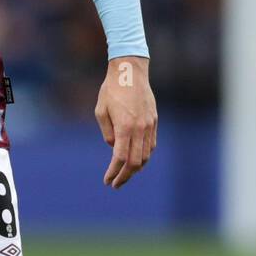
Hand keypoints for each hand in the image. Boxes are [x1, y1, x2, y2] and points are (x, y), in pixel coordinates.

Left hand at [94, 57, 156, 189]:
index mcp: (125, 126)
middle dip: (125, 176)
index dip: (114, 172)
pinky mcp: (154, 121)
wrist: (130, 71)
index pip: (120, 158)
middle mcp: (140, 128)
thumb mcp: (101, 111)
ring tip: (125, 175)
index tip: (107, 180)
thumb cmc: (111, 90)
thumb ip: (108, 132)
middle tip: (115, 184)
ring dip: (136, 169)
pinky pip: (151, 145)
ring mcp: (149, 125)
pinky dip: (144, 156)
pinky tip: (136, 160)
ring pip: (146, 155)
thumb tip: (114, 148)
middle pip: (135, 162)